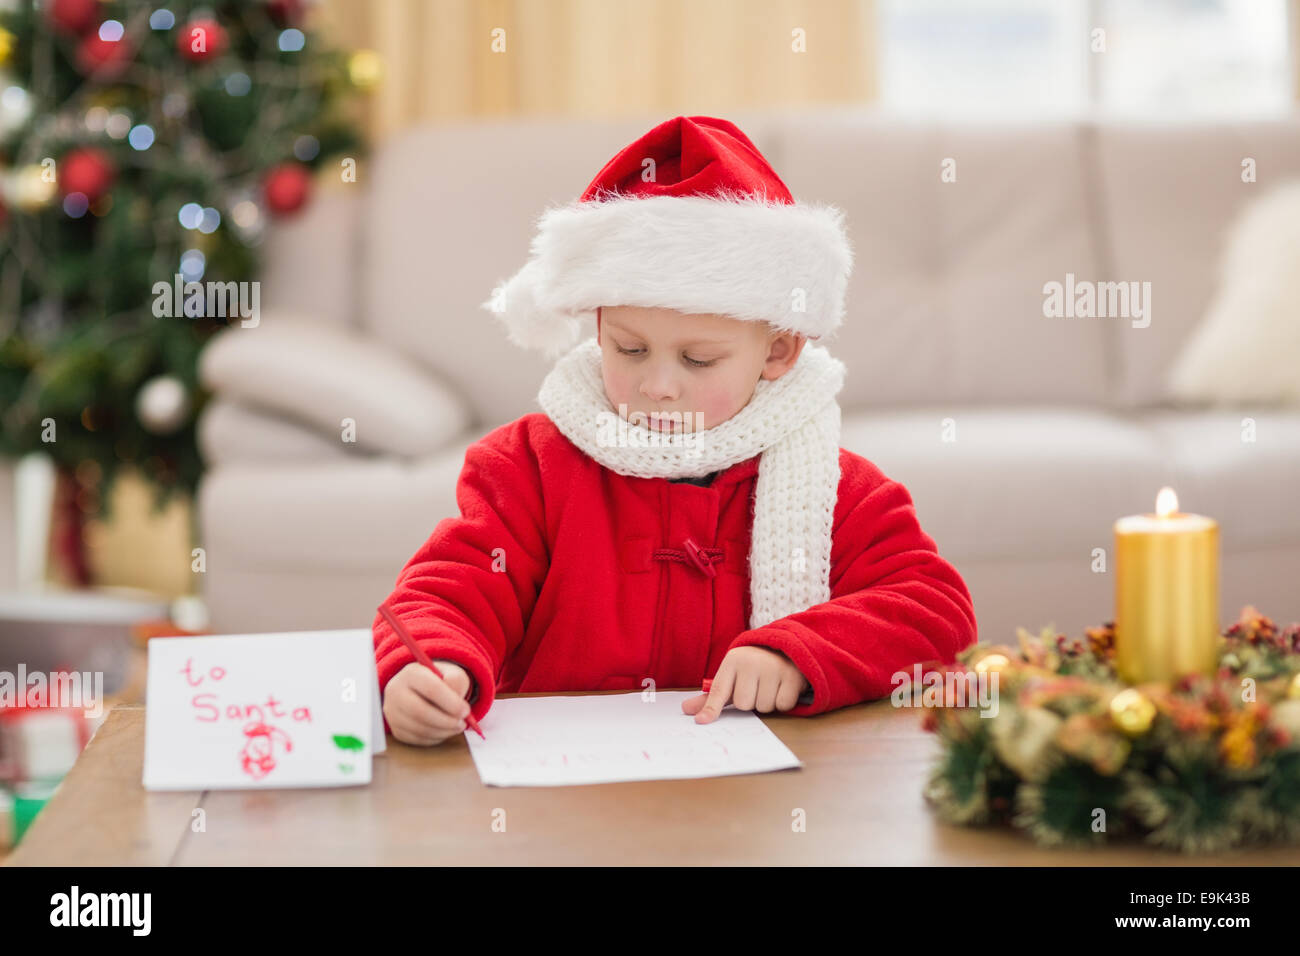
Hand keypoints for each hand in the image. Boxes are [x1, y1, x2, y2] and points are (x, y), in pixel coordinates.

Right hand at [383, 660, 473, 746]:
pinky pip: (417, 739)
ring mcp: (393, 712)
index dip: (451, 703)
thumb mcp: (452, 673)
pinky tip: (444, 730)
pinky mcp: (396, 729)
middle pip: (420, 712)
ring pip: (419, 728)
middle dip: (446, 721)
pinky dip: (435, 738)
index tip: (465, 711)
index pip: (430, 689)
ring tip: (457, 726)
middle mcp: (396, 691)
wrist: (421, 688)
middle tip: (462, 723)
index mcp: (411, 673)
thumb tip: (458, 704)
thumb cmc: (440, 680)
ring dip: (443, 731)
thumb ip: (458, 682)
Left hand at [682, 646, 809, 723]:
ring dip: (768, 702)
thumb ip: (712, 696)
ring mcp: (772, 667)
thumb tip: (686, 710)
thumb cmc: (752, 671)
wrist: (783, 649)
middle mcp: (751, 662)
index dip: (711, 708)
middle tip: (757, 687)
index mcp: (732, 661)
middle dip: (751, 702)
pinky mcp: (791, 675)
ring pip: (764, 707)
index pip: (719, 690)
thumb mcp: (731, 678)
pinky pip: (783, 705)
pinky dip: (783, 702)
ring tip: (771, 685)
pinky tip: (783, 687)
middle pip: (744, 704)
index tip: (702, 722)